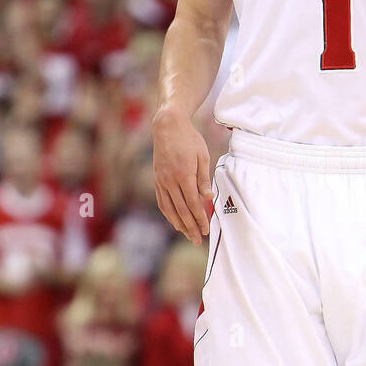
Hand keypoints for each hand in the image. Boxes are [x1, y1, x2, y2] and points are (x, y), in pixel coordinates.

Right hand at [152, 105, 212, 243]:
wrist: (167, 126)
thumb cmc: (189, 139)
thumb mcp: (202, 156)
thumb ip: (204, 179)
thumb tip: (208, 199)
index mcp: (183, 174)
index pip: (192, 203)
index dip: (199, 218)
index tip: (206, 230)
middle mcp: (169, 180)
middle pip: (180, 210)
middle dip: (190, 227)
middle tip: (198, 240)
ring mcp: (161, 180)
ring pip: (169, 208)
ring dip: (179, 224)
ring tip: (188, 235)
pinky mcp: (156, 179)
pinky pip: (162, 201)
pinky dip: (168, 214)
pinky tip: (175, 222)